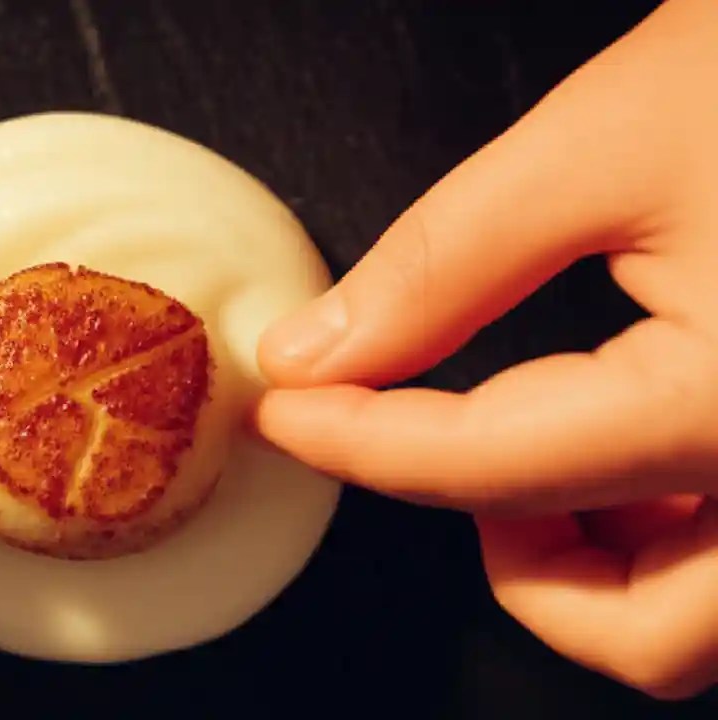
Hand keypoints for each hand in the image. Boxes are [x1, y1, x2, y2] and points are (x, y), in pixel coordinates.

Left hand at [257, 0, 717, 700]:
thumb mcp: (606, 142)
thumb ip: (446, 265)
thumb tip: (320, 351)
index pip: (494, 469)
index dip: (361, 443)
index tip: (292, 414)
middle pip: (644, 632)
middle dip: (514, 567)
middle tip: (440, 456)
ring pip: (708, 620)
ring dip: (603, 569)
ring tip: (536, 457)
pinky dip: (675, 533)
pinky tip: (629, 449)